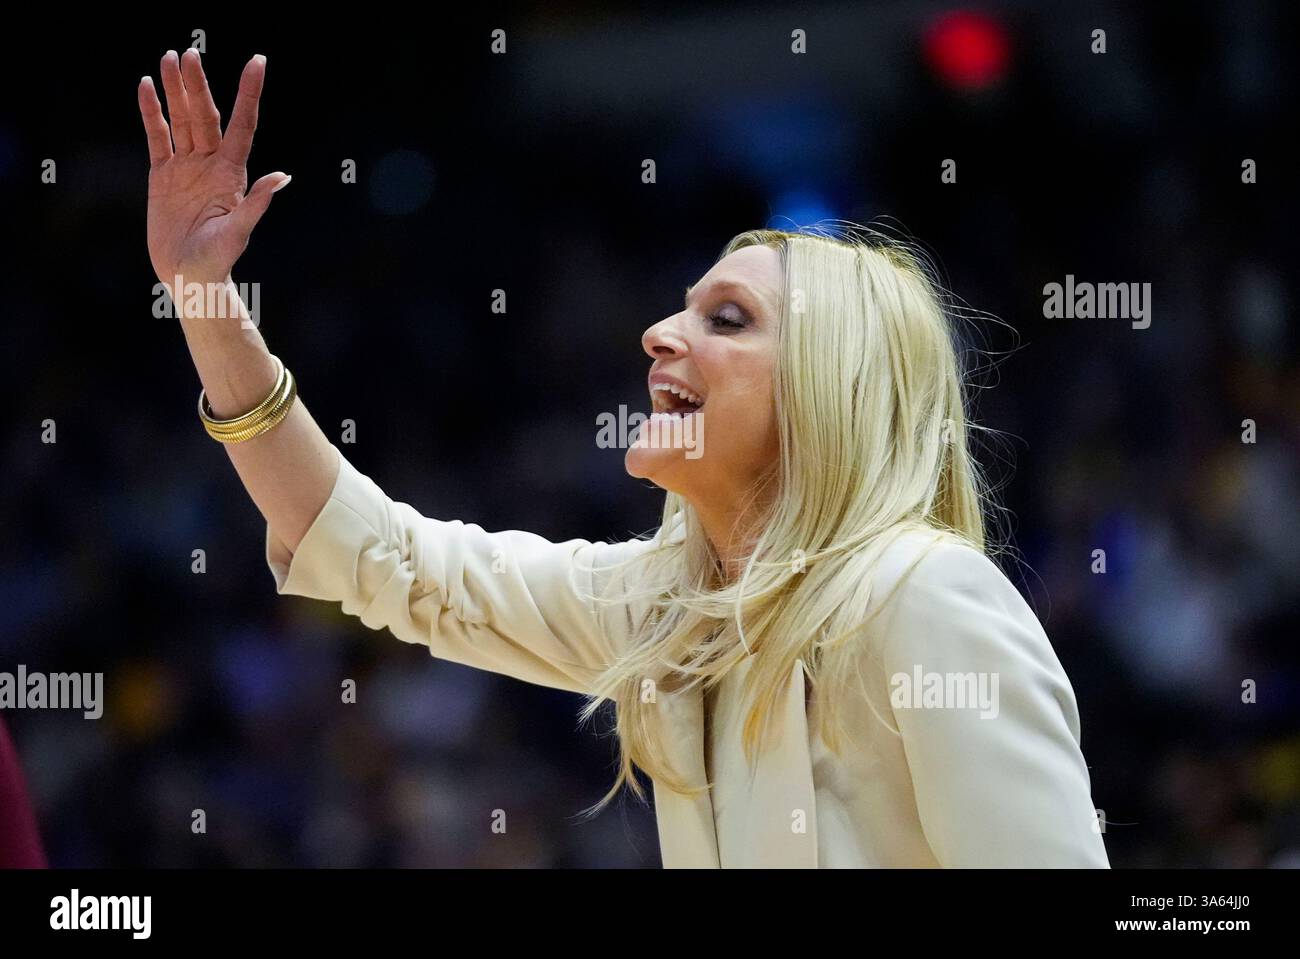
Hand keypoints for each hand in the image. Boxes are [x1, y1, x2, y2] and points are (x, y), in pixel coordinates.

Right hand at [138, 49, 289, 292]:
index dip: (249, 93)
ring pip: (181, 119)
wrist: (190, 277)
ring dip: (175, 90)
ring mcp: (186, 167)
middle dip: (198, 84)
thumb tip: (283, 178)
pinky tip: (146, 88)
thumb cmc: (218, 260)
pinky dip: (152, 112)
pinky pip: (157, 136)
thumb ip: (257, 203)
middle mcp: (211, 164)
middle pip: (205, 115)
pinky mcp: (162, 175)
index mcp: (232, 173)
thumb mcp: (238, 232)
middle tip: (189, 53)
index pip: (242, 124)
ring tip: (169, 58)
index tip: (257, 63)